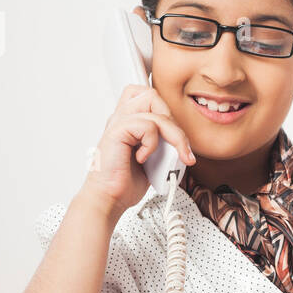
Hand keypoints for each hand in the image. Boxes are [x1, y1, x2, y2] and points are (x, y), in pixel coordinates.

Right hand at [82, 85, 195, 219]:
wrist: (109, 198)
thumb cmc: (125, 182)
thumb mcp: (153, 158)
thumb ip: (164, 143)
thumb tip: (182, 142)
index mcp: (128, 121)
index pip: (143, 93)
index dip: (162, 106)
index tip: (173, 133)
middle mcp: (121, 118)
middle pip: (153, 95)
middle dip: (173, 122)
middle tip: (180, 148)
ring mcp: (117, 123)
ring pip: (154, 104)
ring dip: (172, 133)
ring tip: (172, 156)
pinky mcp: (116, 132)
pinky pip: (147, 125)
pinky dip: (152, 143)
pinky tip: (143, 158)